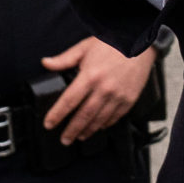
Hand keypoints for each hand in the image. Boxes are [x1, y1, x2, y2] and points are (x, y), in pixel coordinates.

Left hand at [40, 38, 154, 143]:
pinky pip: (115, 117)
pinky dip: (105, 124)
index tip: (49, 124)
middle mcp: (104, 88)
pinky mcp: (129, 99)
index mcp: (90, 75)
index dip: (57, 114)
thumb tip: (45, 63)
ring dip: (88, 130)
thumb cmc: (111, 43)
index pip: (69, 100)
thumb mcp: (84, 47)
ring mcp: (118, 95)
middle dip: (72, 130)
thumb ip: (64, 59)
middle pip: (84, 115)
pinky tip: (98, 127)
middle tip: (64, 140)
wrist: (138, 42)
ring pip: (100, 120)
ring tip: (79, 137)